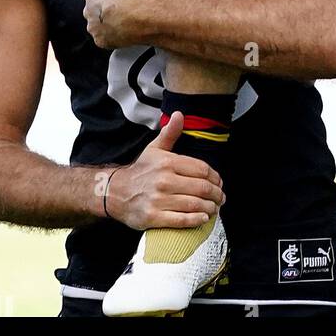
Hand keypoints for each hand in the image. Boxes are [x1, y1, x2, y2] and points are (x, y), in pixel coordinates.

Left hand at [84, 0, 146, 48]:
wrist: (137, 13)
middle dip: (103, 9)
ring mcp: (94, 28)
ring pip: (98, 25)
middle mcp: (87, 11)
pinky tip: (123, 32)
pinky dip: (113, 36)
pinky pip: (106, 39)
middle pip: (93, 9)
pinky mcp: (102, 42)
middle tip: (119, 7)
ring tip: (123, 20)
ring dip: (107, 23)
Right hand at [104, 112, 224, 230]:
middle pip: (201, 187)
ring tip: (215, 208)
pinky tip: (203, 218)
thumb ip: (170, 133)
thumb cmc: (140, 171)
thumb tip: (179, 114)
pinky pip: (181, 220)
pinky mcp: (153, 217)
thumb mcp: (154, 149)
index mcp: (168, 163)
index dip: (215, 177)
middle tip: (221, 198)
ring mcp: (158, 200)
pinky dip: (196, 220)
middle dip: (216, 194)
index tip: (219, 183)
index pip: (202, 169)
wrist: (114, 192)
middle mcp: (164, 180)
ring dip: (210, 208)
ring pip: (194, 204)